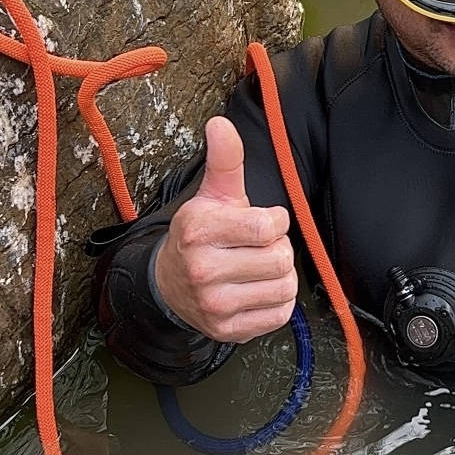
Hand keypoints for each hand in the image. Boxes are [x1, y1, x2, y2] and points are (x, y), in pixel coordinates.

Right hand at [153, 117, 296, 340]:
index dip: (274, 222)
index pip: (267, 228)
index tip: (263, 222)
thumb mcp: (212, 195)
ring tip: (258, 268)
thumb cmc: (200, 235)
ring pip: (284, 288)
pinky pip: (280, 315)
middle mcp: (203, 270)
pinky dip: (278, 301)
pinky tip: (257, 290)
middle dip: (278, 249)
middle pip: (280, 259)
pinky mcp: (228, 331)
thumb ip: (225, 159)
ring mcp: (214, 305)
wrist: (170, 285)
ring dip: (280, 276)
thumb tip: (220, 123)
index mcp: (199, 231)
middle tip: (257, 248)